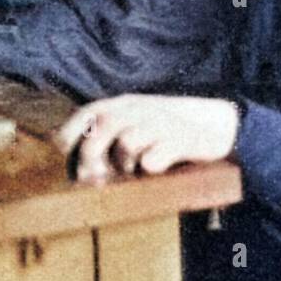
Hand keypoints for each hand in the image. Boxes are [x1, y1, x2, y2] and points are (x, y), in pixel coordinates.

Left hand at [58, 94, 238, 183]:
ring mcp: (160, 121)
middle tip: (93, 178)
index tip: (62, 157)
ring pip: (127, 142)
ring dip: (124, 163)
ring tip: (132, 171)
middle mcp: (139, 108)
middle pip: (103, 128)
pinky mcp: (181, 139)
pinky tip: (154, 168)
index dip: (69, 135)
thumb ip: (107, 134)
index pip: (87, 114)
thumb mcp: (135, 121)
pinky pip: (154, 157)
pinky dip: (149, 166)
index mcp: (123, 103)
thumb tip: (75, 165)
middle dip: (92, 156)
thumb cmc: (166, 128)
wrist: (218, 123)